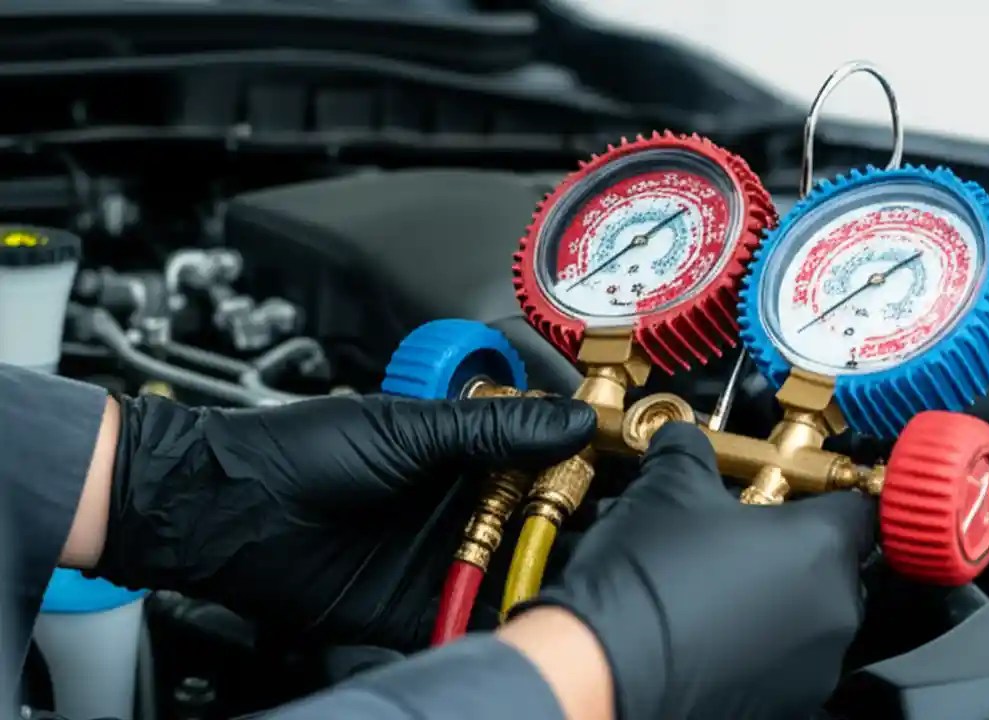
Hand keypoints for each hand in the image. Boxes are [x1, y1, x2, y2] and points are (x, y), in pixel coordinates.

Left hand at [92, 393, 595, 649]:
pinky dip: (499, 625)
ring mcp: (440, 555)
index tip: (627, 477)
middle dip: (578, 531)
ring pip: (513, 573)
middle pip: (539, 522)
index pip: (541, 460)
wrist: (225, 514)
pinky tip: (529, 621)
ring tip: (588, 583)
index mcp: (461, 451)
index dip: (584, 468)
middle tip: (622, 540)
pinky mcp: (416, 607)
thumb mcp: (409, 430)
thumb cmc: (301, 453)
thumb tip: (569, 419)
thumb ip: (493, 430)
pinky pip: (470, 618)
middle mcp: (458, 504)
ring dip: (547, 579)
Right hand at [518, 423, 874, 719]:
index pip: (857, 505)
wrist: (604, 671)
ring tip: (716, 586)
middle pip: (835, 565)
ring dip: (775, 599)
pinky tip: (709, 630)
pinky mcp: (786, 704)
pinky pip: (784, 662)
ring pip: (811, 618)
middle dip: (793, 549)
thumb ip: (689, 452)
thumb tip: (683, 440)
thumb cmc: (645, 583)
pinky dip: (758, 645)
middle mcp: (834, 612)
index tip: (797, 490)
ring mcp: (814, 667)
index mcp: (821, 548)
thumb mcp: (666, 488)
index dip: (822, 492)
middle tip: (742, 538)